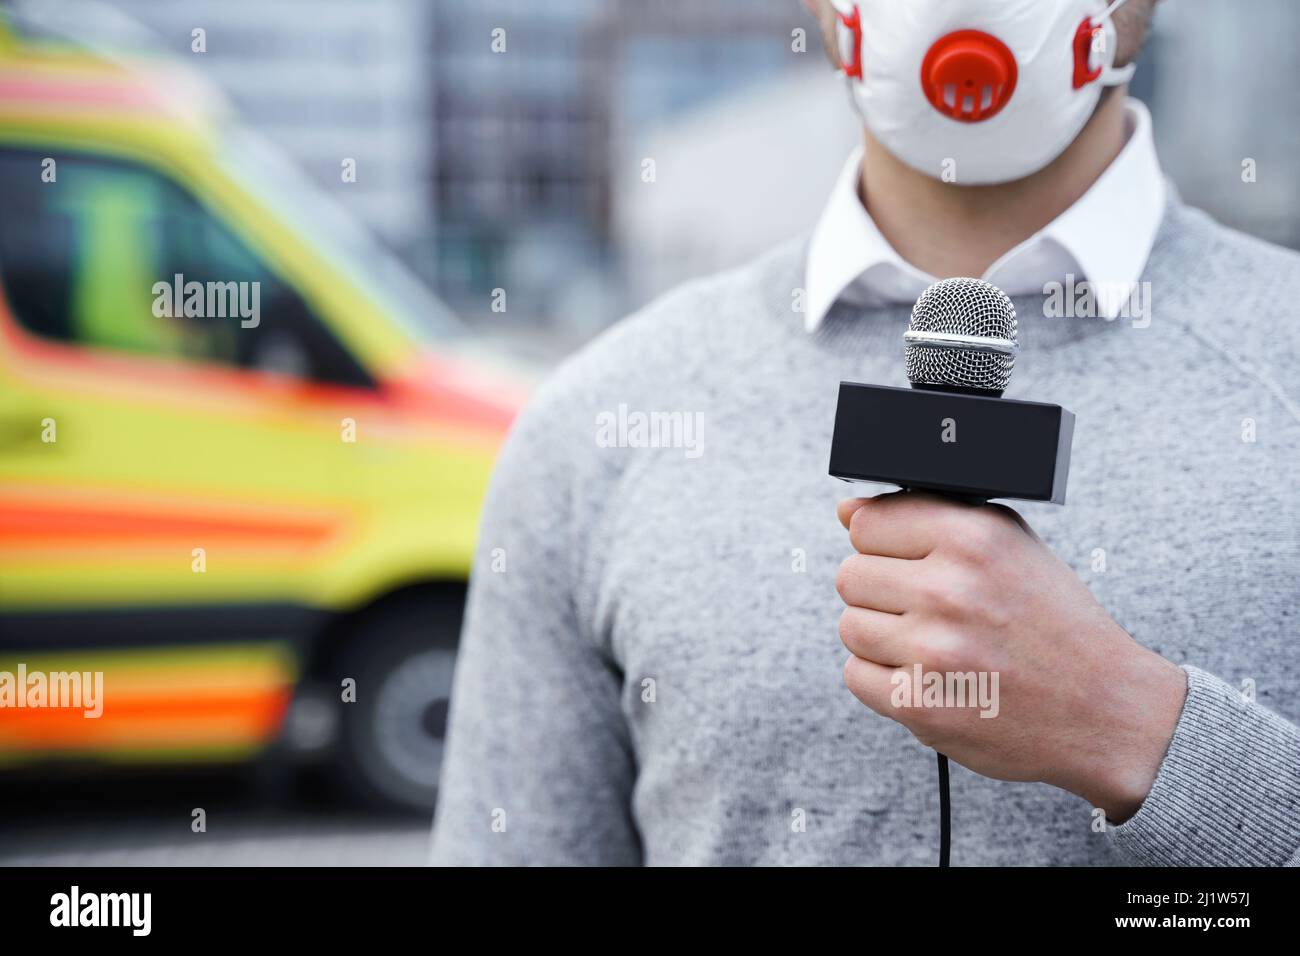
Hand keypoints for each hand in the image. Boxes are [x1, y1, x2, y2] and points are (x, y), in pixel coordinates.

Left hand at [835, 492, 1187, 821]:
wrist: (1105, 710)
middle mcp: (949, 590)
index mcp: (973, 539)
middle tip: (927, 610)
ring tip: (932, 644)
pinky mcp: (919, 704)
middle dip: (881, 592)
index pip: (866, 523)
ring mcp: (932, 650)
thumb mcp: (1011, 546)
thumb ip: (929, 516)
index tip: (904, 560)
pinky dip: (884, 679)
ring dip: (881, 637)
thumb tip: (848, 511)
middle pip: (850, 576)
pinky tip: (928, 676)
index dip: (881, 543)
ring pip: (850, 626)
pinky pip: (856, 675)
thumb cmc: (1055, 624)